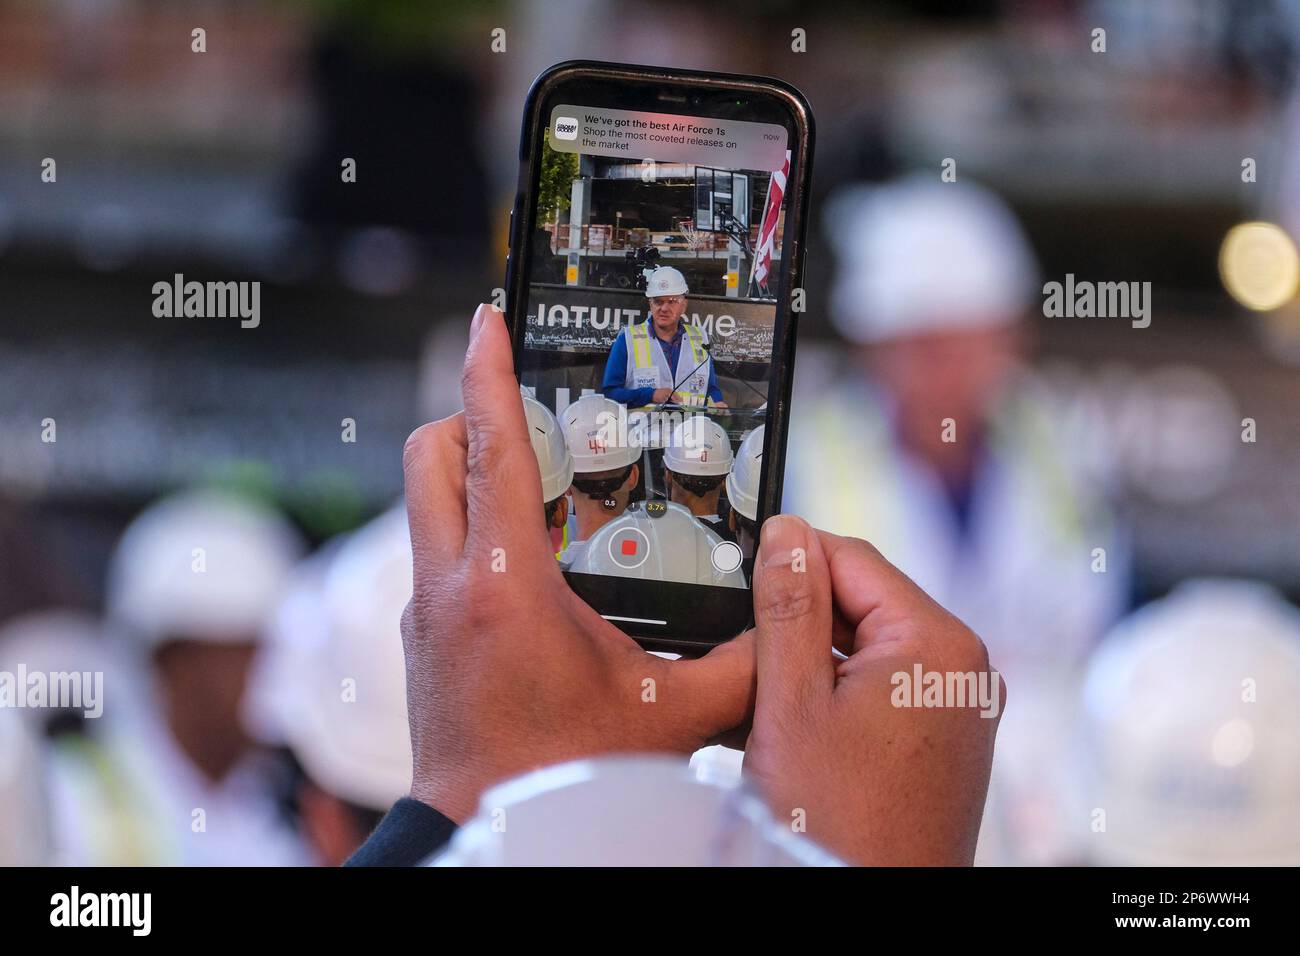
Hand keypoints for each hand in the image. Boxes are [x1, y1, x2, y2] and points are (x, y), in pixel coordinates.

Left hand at [400, 305, 755, 822]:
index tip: (487, 316)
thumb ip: (740, 664)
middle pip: (431, 454)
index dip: (486, 369)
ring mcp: (425, 611)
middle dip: (468, 413)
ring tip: (536, 478)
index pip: (487, 445)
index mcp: (504, 582)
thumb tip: (786, 623)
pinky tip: (534, 563)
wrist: (485, 832)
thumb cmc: (566, 775)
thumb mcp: (671, 714)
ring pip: (427, 502)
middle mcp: (448, 585)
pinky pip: (438, 551)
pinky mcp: (424, 638)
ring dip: (469, 471)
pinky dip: (474, 529)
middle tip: (522, 406)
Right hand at [742, 515, 1003, 865]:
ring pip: (862, 649)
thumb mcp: (792, 701)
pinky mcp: (939, 740)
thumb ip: (789, 606)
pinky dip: (830, 699)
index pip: (852, 556)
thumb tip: (786, 532)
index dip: (790, 559)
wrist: (871, 906)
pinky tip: (789, 730)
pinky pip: (877, 690)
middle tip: (743, 658)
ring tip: (761, 706)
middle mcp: (961, 668)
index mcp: (938, 642)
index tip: (739, 570)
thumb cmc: (839, 824)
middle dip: (796, 624)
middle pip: (858, 603)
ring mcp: (954, 707)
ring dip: (806, 665)